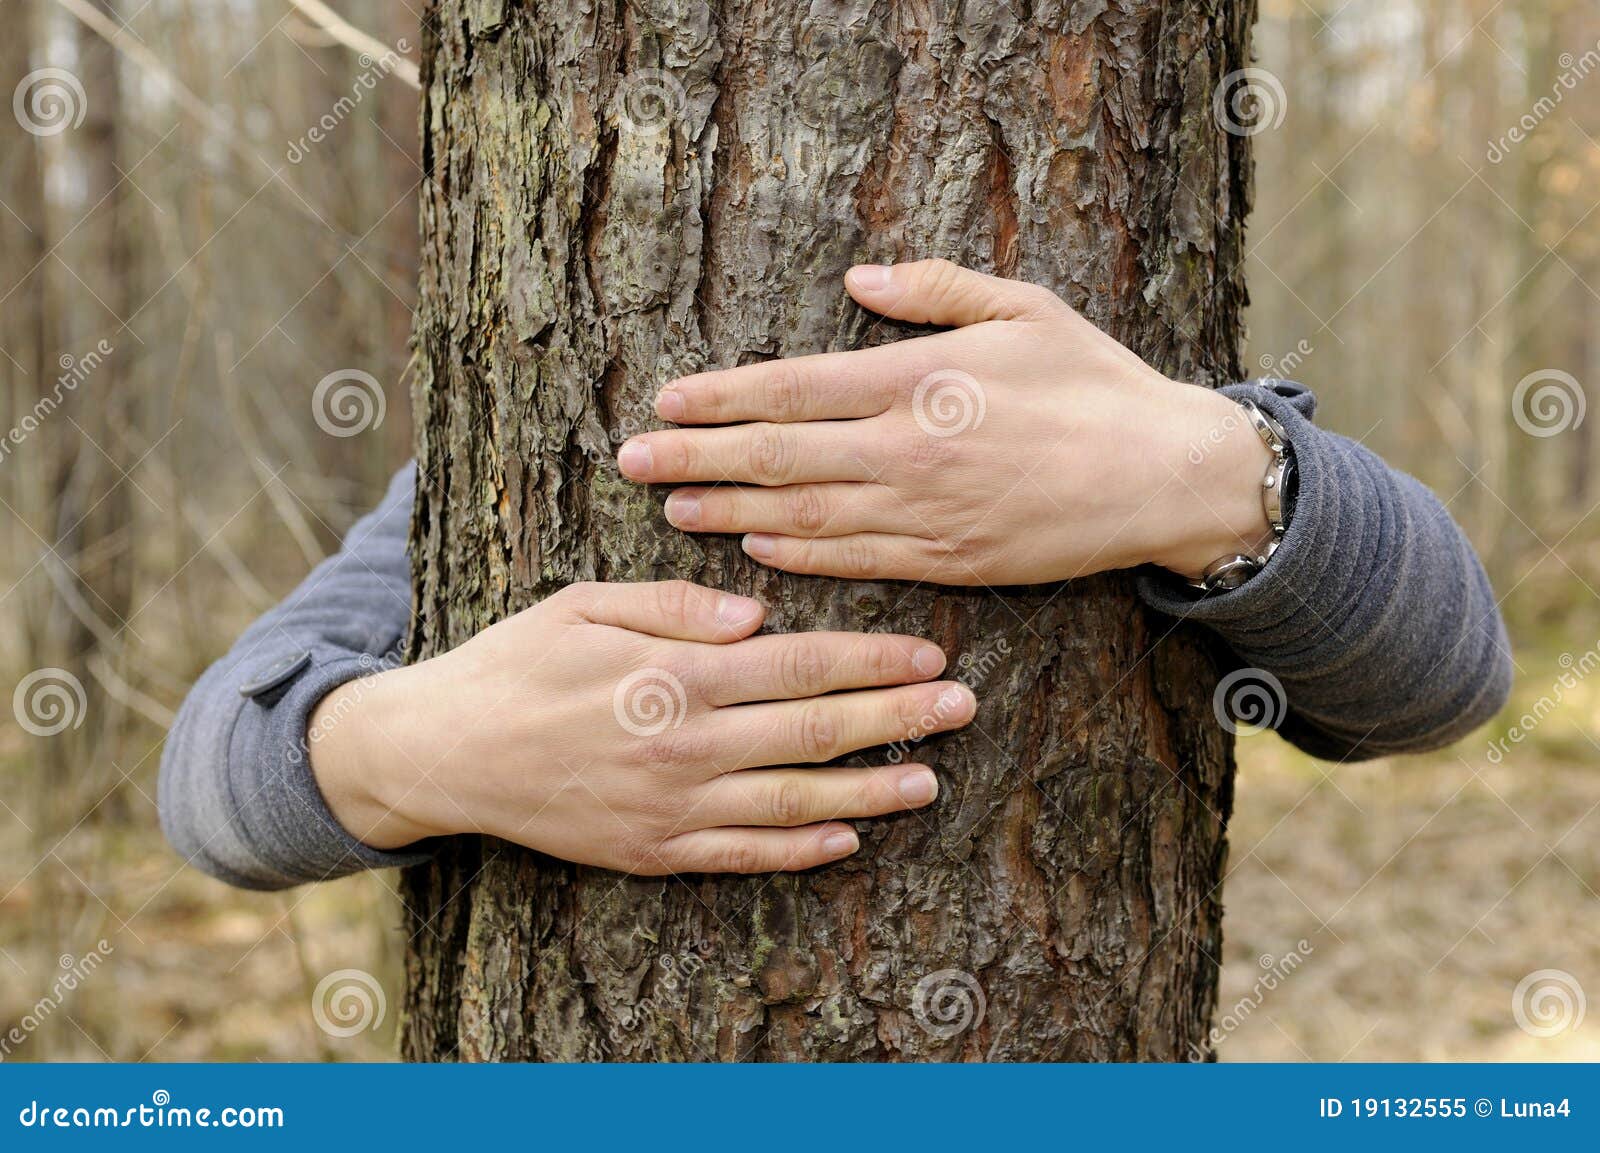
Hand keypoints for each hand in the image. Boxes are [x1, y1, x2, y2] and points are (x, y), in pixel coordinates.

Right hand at [308, 581, 973, 874]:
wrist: (442, 753)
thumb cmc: (514, 664)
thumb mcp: (582, 603)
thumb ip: (673, 605)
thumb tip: (758, 614)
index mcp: (672, 673)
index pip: (797, 664)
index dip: (871, 660)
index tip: (928, 654)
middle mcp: (683, 744)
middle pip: (813, 731)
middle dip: (896, 718)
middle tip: (962, 708)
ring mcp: (670, 806)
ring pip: (793, 804)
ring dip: (868, 791)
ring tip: (930, 779)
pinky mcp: (651, 852)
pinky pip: (741, 855)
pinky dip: (800, 852)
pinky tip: (849, 839)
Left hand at [615, 259, 1273, 584]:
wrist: (1162, 475)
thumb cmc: (1094, 382)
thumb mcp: (1024, 307)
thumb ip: (934, 290)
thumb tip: (858, 281)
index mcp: (919, 380)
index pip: (792, 388)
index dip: (720, 397)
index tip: (666, 399)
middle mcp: (908, 451)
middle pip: (777, 457)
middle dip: (695, 457)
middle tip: (631, 460)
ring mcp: (924, 514)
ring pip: (802, 516)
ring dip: (728, 512)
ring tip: (672, 506)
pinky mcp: (947, 563)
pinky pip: (852, 561)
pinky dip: (795, 555)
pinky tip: (754, 547)